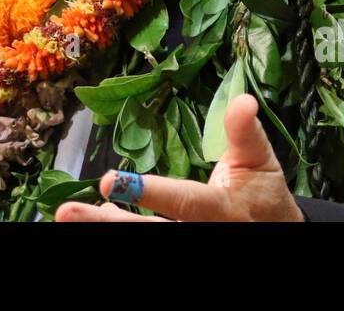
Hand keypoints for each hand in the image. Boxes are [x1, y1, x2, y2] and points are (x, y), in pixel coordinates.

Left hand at [54, 94, 304, 221]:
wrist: (277, 233)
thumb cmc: (263, 196)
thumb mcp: (260, 161)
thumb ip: (245, 133)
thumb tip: (243, 101)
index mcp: (219, 210)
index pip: (184, 203)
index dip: (149, 194)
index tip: (111, 182)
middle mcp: (198, 232)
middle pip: (150, 232)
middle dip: (109, 223)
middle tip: (70, 211)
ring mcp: (185, 241)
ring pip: (140, 239)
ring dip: (102, 226)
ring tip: (67, 214)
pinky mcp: (177, 243)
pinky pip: (140, 241)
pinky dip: (112, 228)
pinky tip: (90, 217)